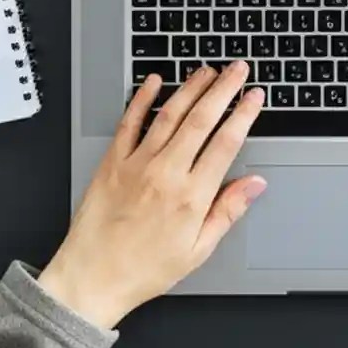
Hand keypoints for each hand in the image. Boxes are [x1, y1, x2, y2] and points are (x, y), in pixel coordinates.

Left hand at [38, 61, 266, 327]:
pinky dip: (142, 99)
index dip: (244, 115)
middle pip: (201, 120)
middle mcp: (165, 174)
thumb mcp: (198, 250)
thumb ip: (228, 211)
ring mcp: (137, 164)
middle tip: (238, 70)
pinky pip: (129, 123)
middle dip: (224, 89)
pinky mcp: (112, 163)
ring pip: (169, 114)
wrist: (92, 278)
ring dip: (191, 88)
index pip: (226, 143)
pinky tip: (153, 82)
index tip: (255, 97)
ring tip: (207, 71)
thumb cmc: (143, 269)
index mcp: (191, 196)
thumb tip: (255, 185)